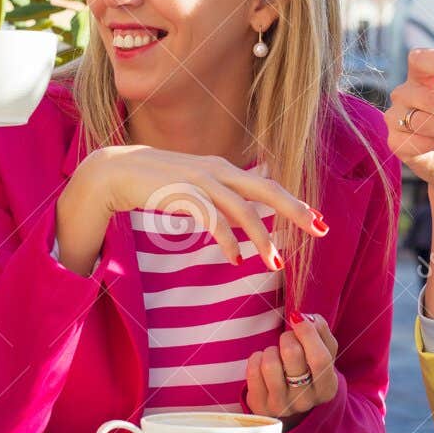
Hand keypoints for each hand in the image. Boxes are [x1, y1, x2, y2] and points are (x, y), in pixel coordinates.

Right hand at [69, 147, 326, 268]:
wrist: (113, 171)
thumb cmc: (154, 182)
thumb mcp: (194, 185)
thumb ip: (218, 195)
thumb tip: (241, 215)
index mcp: (223, 168)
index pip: (266, 184)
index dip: (293, 202)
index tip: (317, 220)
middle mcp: (217, 169)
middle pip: (265, 190)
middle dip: (295, 211)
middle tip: (319, 231)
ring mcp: (199, 180)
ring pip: (242, 209)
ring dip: (261, 238)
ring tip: (275, 264)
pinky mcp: (181, 193)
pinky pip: (212, 220)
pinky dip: (227, 241)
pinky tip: (235, 260)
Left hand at [245, 314, 339, 421]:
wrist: (289, 396)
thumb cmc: (308, 366)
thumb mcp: (323, 350)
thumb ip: (320, 329)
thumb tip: (303, 318)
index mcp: (327, 388)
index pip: (320, 359)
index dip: (307, 333)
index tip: (297, 318)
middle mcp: (305, 402)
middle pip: (292, 355)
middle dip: (287, 337)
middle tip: (287, 339)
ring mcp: (282, 406)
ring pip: (270, 364)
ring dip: (271, 351)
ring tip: (275, 354)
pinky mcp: (260, 406)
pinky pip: (253, 371)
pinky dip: (256, 359)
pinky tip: (263, 363)